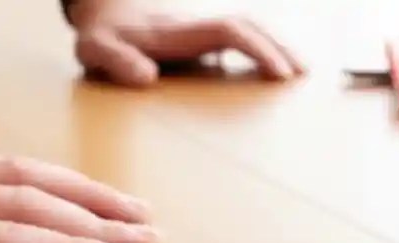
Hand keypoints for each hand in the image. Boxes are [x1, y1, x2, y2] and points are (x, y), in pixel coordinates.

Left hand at [68, 0, 305, 86]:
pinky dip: (263, 46)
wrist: (103, 7)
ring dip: (276, 44)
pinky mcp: (202, 33)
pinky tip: (276, 65)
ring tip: (301, 70)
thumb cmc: (100, 34)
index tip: (277, 73)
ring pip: (249, 25)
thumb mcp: (94, 49)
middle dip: (279, 46)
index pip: (227, 30)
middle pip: (249, 23)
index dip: (256, 48)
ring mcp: (201, 27)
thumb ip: (116, 61)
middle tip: (303, 74)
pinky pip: (240, 34)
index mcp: (176, 32)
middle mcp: (195, 24)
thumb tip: (146, 78)